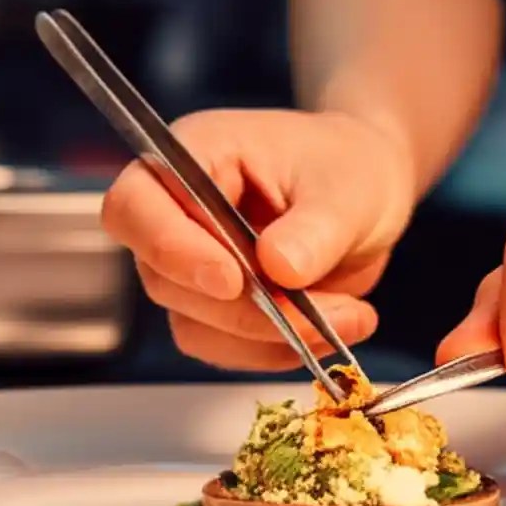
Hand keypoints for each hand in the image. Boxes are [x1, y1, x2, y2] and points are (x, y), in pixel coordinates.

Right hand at [103, 108, 415, 369]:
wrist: (370, 192)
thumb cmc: (349, 167)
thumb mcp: (349, 191)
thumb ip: (314, 228)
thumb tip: (279, 268)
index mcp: (194, 155)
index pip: (135, 206)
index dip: (170, 249)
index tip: (232, 281)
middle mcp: (177, 211)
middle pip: (164, 279)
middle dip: (245, 309)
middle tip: (326, 311)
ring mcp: (190, 264)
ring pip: (194, 325)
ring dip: (270, 337)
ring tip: (349, 316)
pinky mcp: (215, 306)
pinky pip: (226, 347)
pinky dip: (278, 349)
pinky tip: (332, 327)